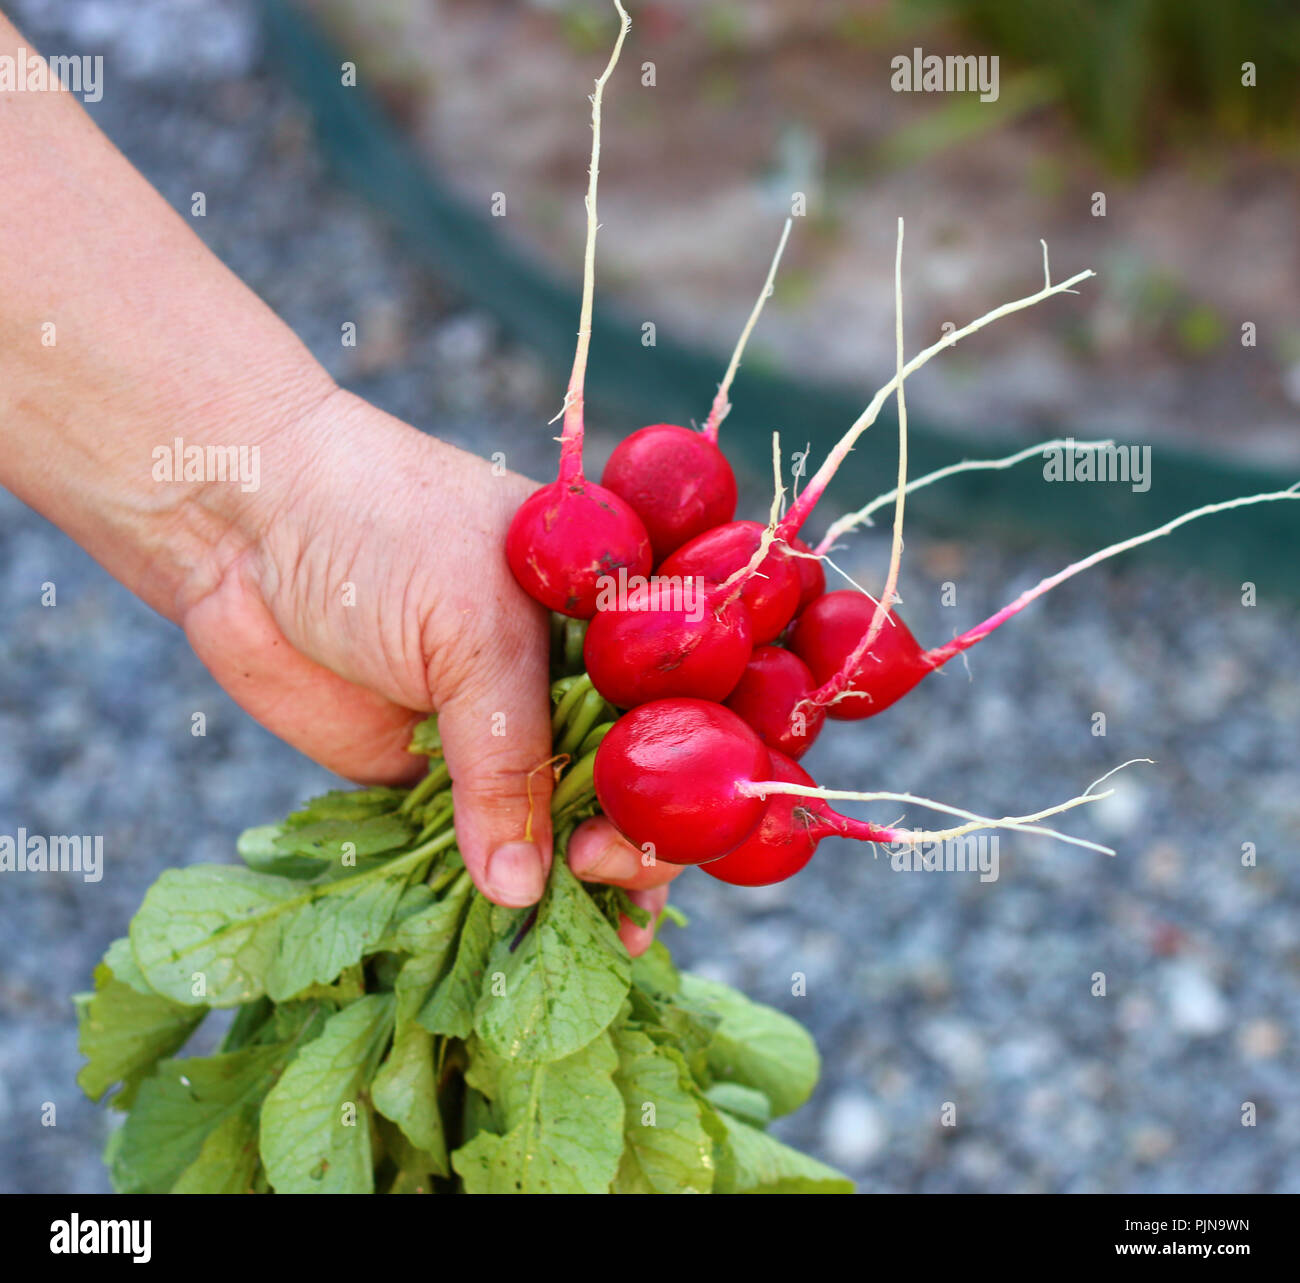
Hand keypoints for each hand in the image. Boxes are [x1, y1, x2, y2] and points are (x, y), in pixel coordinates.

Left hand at [179, 388, 679, 951]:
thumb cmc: (381, 530)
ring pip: (555, 824)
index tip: (672, 829)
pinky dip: (492, 890)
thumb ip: (510, 759)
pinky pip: (471, 844)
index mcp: (603, 619)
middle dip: (634, 840)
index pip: (677, 710)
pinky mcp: (425, 773)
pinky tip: (516, 935)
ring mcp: (493, 732)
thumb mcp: (474, 631)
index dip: (689, 775)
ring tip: (595, 940)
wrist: (241, 520)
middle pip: (627, 781)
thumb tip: (525, 887)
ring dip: (575, 884)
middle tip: (606, 879)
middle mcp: (562, 680)